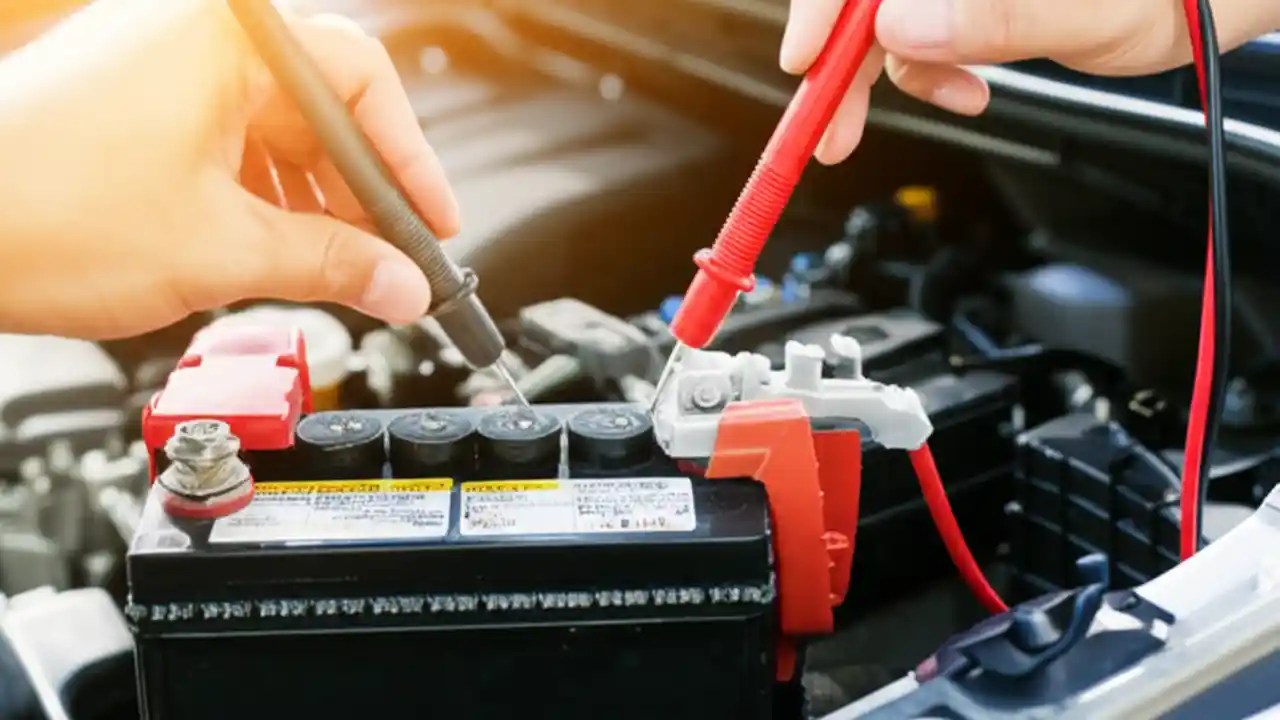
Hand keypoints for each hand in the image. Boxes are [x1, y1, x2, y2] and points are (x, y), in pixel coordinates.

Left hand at [0, 0, 456, 338]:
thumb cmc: (36, 214)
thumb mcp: (221, 249)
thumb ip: (333, 265)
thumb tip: (402, 285)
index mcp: (226, 35)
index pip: (365, 84)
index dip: (412, 166)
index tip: (434, 227)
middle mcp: (199, 29)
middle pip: (328, 105)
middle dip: (365, 192)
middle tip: (396, 258)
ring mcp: (164, 55)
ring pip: (283, 124)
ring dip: (318, 198)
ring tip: (339, 265)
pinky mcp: (141, 90)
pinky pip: (234, 130)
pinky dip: (267, 188)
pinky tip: (283, 241)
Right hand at [781, 0, 1279, 164]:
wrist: (1200, 3)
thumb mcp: (1084, 9)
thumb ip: (993, 13)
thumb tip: (901, 25)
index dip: (824, 7)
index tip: (807, 61)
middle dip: (844, 60)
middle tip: (832, 130)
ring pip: (882, 21)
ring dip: (893, 74)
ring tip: (953, 100)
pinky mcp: (960, 1)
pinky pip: (914, 36)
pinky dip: (928, 73)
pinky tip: (966, 89)